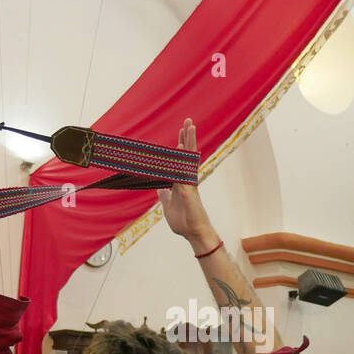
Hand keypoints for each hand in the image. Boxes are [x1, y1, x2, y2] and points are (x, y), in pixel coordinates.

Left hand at [157, 119, 217, 251]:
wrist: (192, 233)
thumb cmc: (183, 221)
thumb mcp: (168, 206)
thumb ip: (165, 195)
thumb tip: (160, 188)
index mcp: (182, 183)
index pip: (181, 160)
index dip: (181, 146)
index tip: (181, 132)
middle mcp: (187, 180)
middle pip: (187, 155)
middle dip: (187, 137)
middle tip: (188, 121)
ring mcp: (189, 185)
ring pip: (188, 159)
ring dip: (189, 143)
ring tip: (190, 127)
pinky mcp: (188, 192)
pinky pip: (184, 173)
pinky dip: (182, 161)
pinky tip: (181, 150)